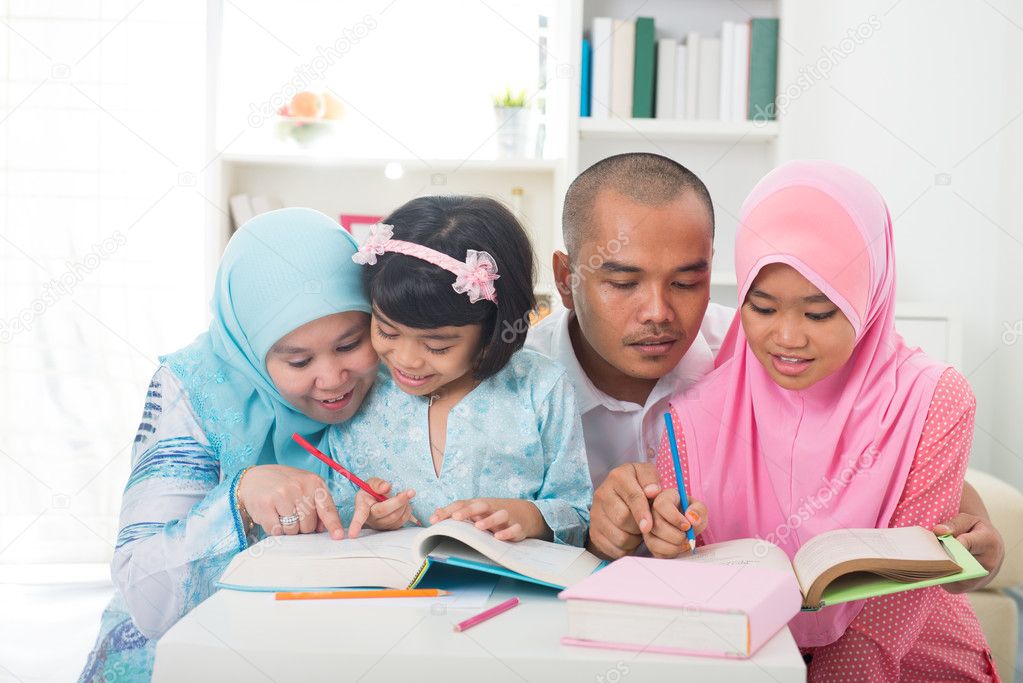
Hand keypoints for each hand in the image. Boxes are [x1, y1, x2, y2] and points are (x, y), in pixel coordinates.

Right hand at [236, 464, 344, 538]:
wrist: (254, 478)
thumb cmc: (284, 485)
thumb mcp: (305, 487)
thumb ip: (318, 505)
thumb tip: (323, 528)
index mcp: (314, 482)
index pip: (327, 508)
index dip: (333, 525)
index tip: (338, 536)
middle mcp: (299, 487)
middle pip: (309, 525)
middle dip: (302, 526)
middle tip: (292, 514)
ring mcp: (282, 494)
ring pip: (293, 530)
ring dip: (287, 528)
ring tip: (281, 513)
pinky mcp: (266, 504)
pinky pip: (276, 531)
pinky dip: (275, 529)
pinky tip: (272, 515)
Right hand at [347, 478, 415, 537]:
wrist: (377, 499)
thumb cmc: (372, 491)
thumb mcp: (371, 483)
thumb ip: (377, 483)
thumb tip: (387, 487)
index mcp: (362, 506)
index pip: (360, 515)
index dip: (356, 525)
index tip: (352, 535)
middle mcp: (370, 518)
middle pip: (384, 511)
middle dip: (399, 501)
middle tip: (410, 491)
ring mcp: (380, 525)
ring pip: (395, 517)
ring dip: (405, 505)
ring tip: (405, 495)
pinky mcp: (389, 528)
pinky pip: (402, 521)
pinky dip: (407, 511)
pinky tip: (405, 504)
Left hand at [430, 498, 547, 541]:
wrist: (525, 513)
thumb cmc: (493, 514)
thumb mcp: (476, 511)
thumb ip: (457, 513)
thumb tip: (435, 514)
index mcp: (479, 505)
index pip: (462, 504)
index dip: (448, 511)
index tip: (434, 519)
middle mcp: (492, 508)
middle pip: (480, 505)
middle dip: (468, 511)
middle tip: (456, 518)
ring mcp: (506, 517)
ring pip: (499, 515)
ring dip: (489, 520)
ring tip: (478, 526)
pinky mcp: (518, 527)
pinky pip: (514, 529)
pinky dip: (507, 532)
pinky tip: (498, 537)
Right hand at [586, 462, 660, 559]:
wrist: (619, 500)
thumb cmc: (639, 488)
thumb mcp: (647, 476)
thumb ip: (651, 479)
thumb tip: (653, 491)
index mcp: (618, 477)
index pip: (632, 497)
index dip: (642, 513)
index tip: (648, 526)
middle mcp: (602, 493)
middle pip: (623, 518)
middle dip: (638, 526)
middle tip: (645, 524)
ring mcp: (595, 513)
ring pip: (619, 536)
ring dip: (634, 539)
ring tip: (637, 530)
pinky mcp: (594, 531)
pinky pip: (613, 549)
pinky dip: (625, 549)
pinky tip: (629, 538)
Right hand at [647, 489, 707, 557]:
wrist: (688, 526)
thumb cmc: (691, 514)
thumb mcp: (699, 508)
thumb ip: (699, 510)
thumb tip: (691, 518)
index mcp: (664, 498)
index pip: (661, 505)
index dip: (674, 517)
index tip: (687, 526)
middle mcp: (651, 511)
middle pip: (656, 524)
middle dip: (675, 535)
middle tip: (687, 537)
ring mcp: (648, 527)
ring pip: (652, 540)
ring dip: (673, 546)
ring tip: (685, 543)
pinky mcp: (650, 541)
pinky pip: (655, 551)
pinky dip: (670, 552)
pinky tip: (679, 547)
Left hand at [933, 513, 1003, 592]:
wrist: (992, 548)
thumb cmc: (976, 531)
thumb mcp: (968, 521)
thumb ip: (954, 524)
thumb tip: (938, 531)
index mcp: (988, 542)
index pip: (967, 543)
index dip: (949, 543)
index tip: (938, 538)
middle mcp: (988, 564)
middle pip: (958, 564)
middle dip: (941, 558)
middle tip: (927, 552)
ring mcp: (980, 579)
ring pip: (953, 577)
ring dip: (939, 569)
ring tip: (928, 560)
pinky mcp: (969, 587)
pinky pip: (950, 585)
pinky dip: (940, 576)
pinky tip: (933, 567)